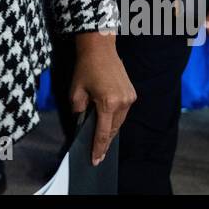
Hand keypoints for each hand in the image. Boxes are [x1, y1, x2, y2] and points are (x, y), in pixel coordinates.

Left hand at [68, 32, 135, 165]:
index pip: (102, 133)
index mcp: (108, 103)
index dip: (98, 148)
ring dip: (110, 131)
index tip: (95, 160)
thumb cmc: (85, 67)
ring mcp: (130, 98)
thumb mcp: (76, 91)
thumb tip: (81, 124)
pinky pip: (123, 113)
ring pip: (119, 122)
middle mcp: (122, 103)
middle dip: (104, 142)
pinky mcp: (132, 94)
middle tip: (98, 155)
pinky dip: (115, 119)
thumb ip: (78, 111)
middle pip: (113, 130)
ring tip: (101, 141)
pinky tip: (107, 123)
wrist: (100, 47)